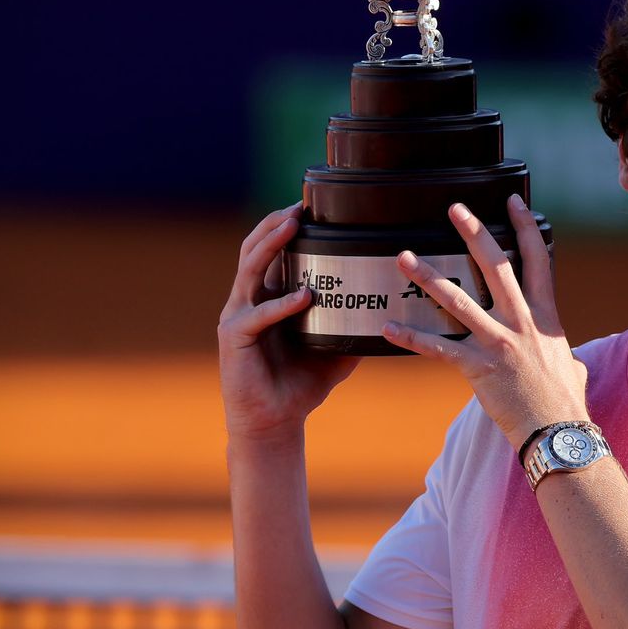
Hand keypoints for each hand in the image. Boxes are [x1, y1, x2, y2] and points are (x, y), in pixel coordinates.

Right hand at [218, 203, 359, 439]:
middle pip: (253, 248)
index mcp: (269, 296)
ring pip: (249, 269)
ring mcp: (238, 316)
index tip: (309, 206)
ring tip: (291, 226)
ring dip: (270, 245)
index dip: (285, 226)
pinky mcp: (234, 338)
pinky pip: (258, 315)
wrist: (275, 422)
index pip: (272, 251)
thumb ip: (356, 327)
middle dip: (274, 224)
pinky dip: (281, 304)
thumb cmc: (302, 385)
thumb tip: (393, 312)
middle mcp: (249, 300)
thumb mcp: (337, 350)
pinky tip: (304, 296)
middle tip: (299, 206)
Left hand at [381, 195, 587, 450]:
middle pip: (496, 266)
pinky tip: (387, 327)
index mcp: (545, 316)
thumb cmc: (565, 402)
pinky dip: (411, 337)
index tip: (513, 201)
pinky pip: (438, 348)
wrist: (558, 433)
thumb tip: (568, 355)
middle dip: (474, 233)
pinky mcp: (478, 367)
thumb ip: (561, 349)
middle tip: (454, 208)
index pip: (537, 260)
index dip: (525, 227)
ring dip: (428, 276)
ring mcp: (499, 342)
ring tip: (403, 257)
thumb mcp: (570, 364)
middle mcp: (521, 321)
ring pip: (458, 299)